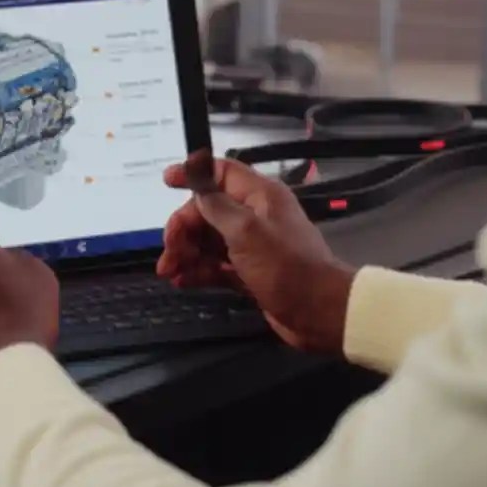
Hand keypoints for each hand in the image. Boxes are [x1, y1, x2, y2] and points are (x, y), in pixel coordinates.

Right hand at [158, 151, 355, 354]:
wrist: (319, 313)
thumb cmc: (286, 267)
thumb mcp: (246, 231)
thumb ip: (216, 206)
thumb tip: (197, 184)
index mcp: (259, 196)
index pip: (221, 172)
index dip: (193, 173)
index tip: (167, 180)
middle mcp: (254, 216)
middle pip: (207, 211)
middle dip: (182, 228)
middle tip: (169, 251)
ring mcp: (251, 245)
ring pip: (207, 240)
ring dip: (185, 252)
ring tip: (169, 271)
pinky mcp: (249, 272)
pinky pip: (215, 265)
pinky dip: (198, 270)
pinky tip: (182, 280)